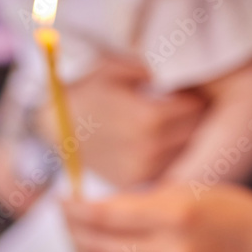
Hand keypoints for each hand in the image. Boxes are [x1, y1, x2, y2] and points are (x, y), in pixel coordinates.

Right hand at [36, 58, 205, 187]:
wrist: (56, 124)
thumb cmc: (89, 91)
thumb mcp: (116, 68)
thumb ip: (151, 70)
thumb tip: (182, 74)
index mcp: (147, 119)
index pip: (195, 108)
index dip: (194, 98)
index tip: (187, 92)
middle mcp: (147, 150)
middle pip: (194, 133)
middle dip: (194, 120)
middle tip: (185, 109)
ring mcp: (140, 171)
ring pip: (183, 155)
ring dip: (185, 141)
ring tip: (174, 126)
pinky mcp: (133, 184)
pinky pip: (166, 170)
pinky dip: (169, 158)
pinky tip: (161, 144)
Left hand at [63, 183, 251, 251]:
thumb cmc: (229, 214)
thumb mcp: (188, 191)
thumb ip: (139, 202)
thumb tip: (88, 210)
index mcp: (175, 215)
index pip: (103, 216)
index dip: (74, 209)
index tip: (62, 201)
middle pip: (96, 246)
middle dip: (72, 231)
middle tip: (65, 219)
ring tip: (76, 239)